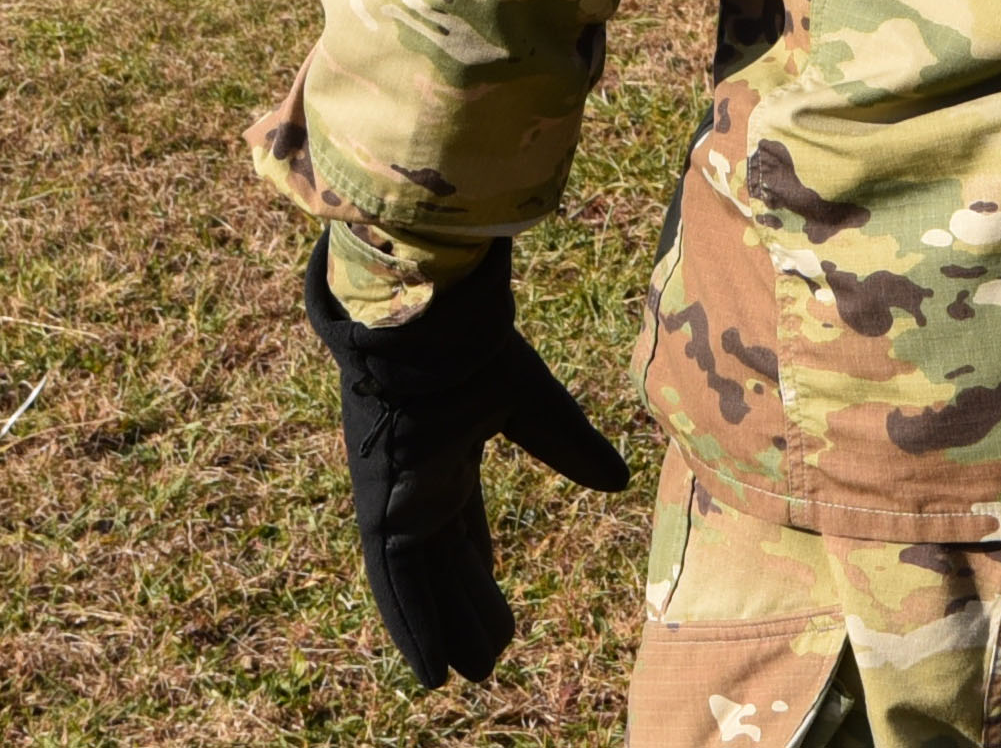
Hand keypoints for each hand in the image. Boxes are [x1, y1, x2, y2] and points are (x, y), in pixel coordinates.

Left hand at [302, 239, 629, 689]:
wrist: (425, 323)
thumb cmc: (472, 346)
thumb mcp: (534, 404)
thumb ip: (568, 445)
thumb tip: (616, 482)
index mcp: (446, 455)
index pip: (463, 528)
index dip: (476, 570)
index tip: (493, 607)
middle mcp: (419, 486)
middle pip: (445, 565)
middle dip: (465, 610)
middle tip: (487, 659)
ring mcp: (399, 501)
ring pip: (421, 584)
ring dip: (442, 631)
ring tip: (465, 677)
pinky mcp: (384, 513)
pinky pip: (395, 584)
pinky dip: (412, 627)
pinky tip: (429, 671)